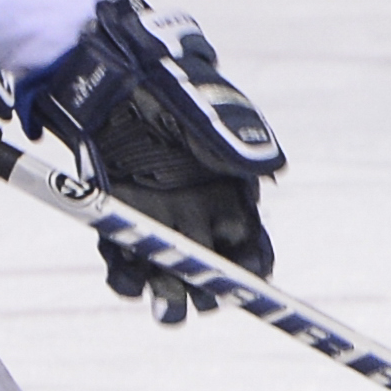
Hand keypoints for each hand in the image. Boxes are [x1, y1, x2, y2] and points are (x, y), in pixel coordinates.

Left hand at [21, 0, 284, 322]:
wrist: (117, 86)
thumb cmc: (173, 97)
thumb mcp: (211, 117)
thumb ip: (239, 146)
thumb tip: (273, 172)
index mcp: (232, 201)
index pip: (255, 252)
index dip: (254, 273)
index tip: (245, 283)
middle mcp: (200, 221)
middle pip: (213, 275)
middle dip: (208, 294)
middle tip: (199, 299)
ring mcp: (161, 226)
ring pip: (171, 277)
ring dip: (169, 297)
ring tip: (163, 305)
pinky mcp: (122, 225)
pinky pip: (127, 264)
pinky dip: (126, 278)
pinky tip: (125, 276)